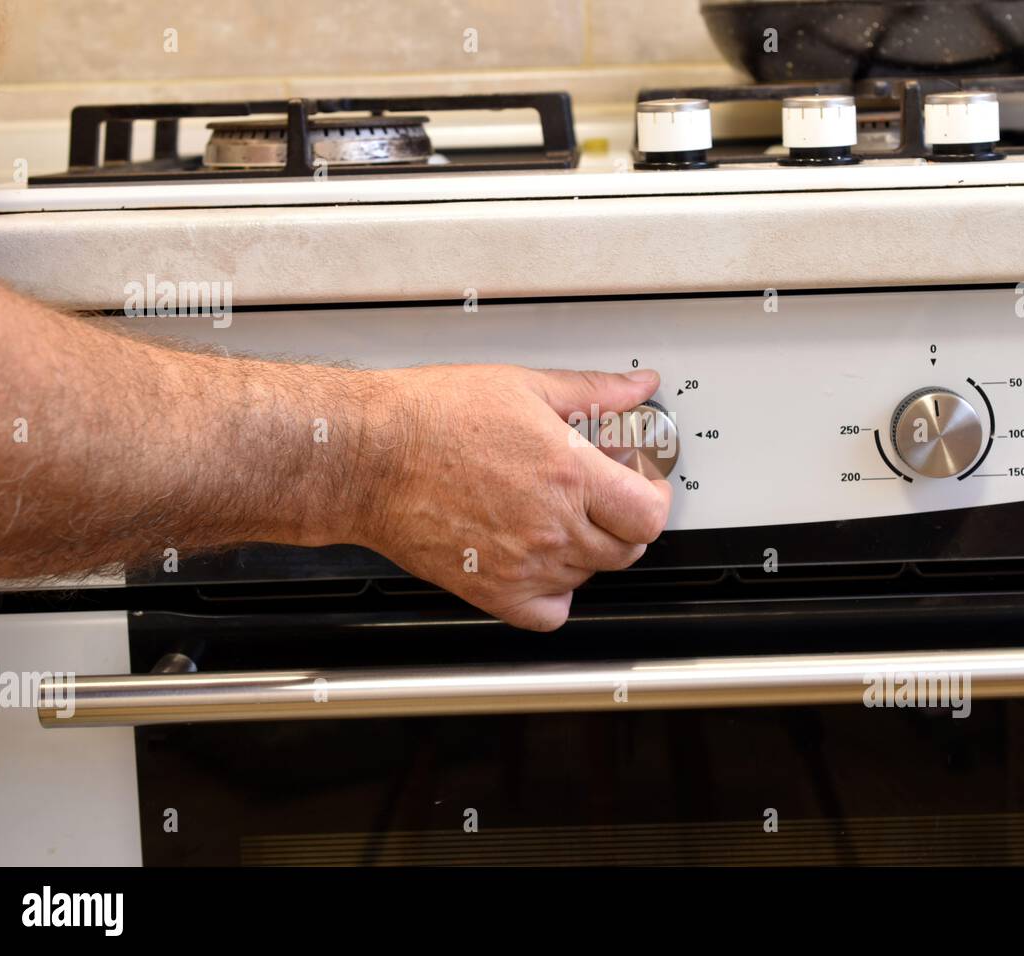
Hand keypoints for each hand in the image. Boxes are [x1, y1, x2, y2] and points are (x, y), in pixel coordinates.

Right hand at [356, 365, 671, 630]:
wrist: (368, 456)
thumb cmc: (431, 417)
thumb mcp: (524, 387)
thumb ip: (593, 392)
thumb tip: (637, 387)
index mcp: (569, 475)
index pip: (649, 515)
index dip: (655, 499)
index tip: (644, 486)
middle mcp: (552, 527)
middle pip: (626, 549)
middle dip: (624, 522)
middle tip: (604, 497)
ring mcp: (523, 565)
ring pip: (589, 576)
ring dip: (587, 551)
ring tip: (559, 517)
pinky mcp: (491, 591)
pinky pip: (549, 613)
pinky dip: (555, 595)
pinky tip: (541, 562)